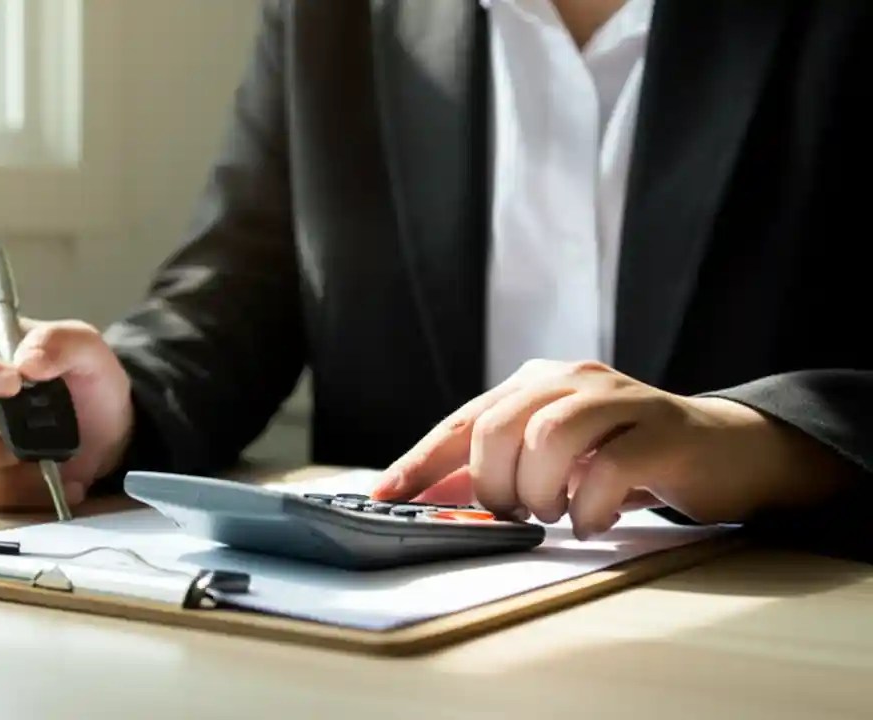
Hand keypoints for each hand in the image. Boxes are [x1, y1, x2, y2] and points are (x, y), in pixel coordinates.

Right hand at [0, 315, 133, 510]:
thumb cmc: (86, 379)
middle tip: (33, 420)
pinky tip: (55, 479)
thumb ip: (60, 342)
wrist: (104, 432)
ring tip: (44, 448)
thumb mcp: (87, 348)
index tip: (13, 383)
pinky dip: (22, 486)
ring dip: (2, 450)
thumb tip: (27, 362)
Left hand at [372, 359, 849, 538]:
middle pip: (500, 427)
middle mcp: (571, 379)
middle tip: (514, 514)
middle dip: (495, 485)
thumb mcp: (554, 461)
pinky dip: (590, 507)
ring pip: (550, 438)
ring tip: (557, 513)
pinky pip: (609, 468)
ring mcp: (620, 398)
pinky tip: (595, 519)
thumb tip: (428, 505)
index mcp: (535, 383)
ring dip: (542, 492)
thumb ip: (498, 473)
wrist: (725, 450)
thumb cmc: (626, 459)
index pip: (463, 421)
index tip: (386, 496)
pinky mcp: (662, 428)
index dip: (421, 462)